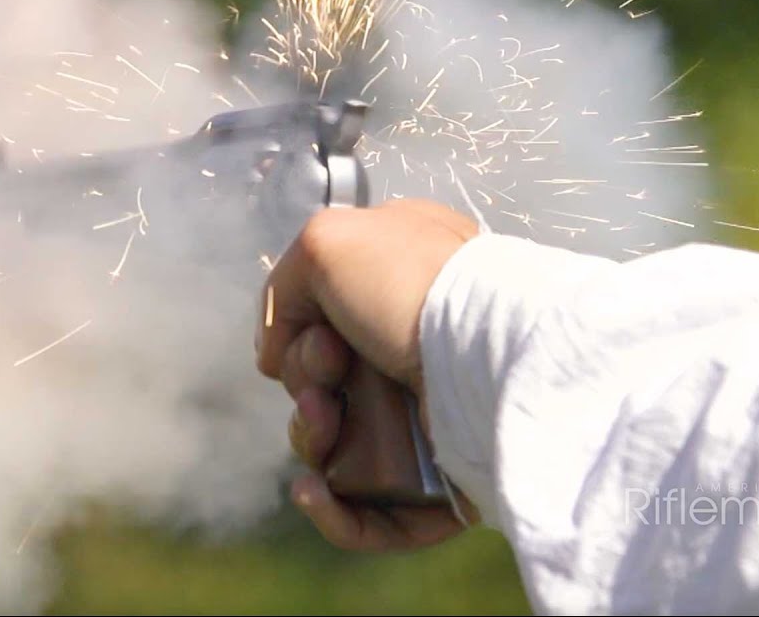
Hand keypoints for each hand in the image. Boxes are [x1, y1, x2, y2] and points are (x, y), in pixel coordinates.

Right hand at [256, 199, 481, 550]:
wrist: (482, 350)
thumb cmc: (410, 286)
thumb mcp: (326, 242)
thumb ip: (285, 290)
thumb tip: (277, 357)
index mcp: (400, 290)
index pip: (326, 323)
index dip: (304, 333)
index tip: (317, 332)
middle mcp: (412, 352)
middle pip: (326, 384)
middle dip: (306, 383)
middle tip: (329, 373)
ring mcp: (425, 419)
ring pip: (339, 448)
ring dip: (311, 438)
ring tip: (326, 423)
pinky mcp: (438, 486)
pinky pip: (370, 516)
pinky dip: (333, 511)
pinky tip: (313, 493)